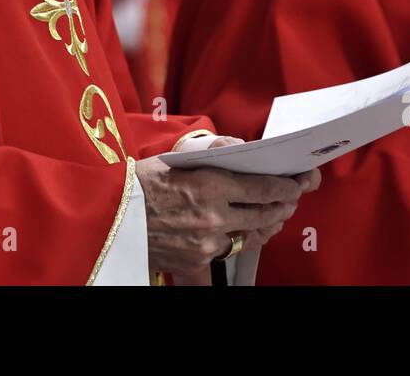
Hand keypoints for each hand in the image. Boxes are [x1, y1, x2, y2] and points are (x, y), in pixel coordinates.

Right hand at [135, 142, 321, 281]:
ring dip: (268, 224)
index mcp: (210, 185)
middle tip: (292, 197)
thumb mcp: (179, 158)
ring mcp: (206, 242)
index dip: (287, 186)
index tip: (298, 182)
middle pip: (264, 214)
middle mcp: (213, 216)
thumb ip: (215, 155)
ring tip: (275, 214)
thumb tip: (241, 150)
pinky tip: (248, 233)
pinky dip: (241, 240)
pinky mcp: (195, 260)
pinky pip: (228, 251)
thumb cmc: (141, 182)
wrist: (110, 215)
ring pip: (251, 235)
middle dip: (284, 205)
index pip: (263, 188)